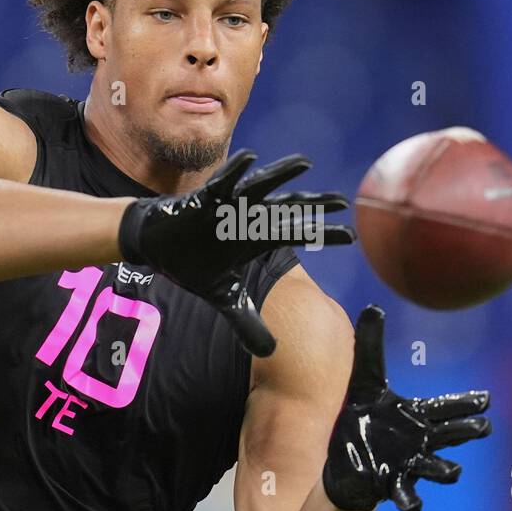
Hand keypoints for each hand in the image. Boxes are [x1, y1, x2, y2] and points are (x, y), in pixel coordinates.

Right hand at [117, 149, 354, 356]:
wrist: (160, 245)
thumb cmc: (195, 264)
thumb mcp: (224, 297)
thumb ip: (247, 320)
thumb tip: (270, 351)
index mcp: (256, 239)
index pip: (297, 234)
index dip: (322, 234)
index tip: (351, 238)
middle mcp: (249, 219)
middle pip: (287, 209)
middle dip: (313, 204)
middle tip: (343, 201)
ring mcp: (229, 206)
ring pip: (260, 188)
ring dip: (280, 174)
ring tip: (305, 163)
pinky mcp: (205, 199)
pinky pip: (222, 183)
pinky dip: (234, 171)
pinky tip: (250, 158)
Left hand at [322, 305, 491, 510]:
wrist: (344, 459)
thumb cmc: (360, 419)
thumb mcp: (364, 379)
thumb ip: (371, 346)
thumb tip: (373, 307)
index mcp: (416, 416)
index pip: (446, 407)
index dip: (466, 403)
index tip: (487, 399)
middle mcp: (420, 441)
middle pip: (450, 435)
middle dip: (466, 430)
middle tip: (484, 426)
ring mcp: (409, 464)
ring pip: (435, 467)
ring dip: (445, 470)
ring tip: (454, 473)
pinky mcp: (392, 483)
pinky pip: (407, 494)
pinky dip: (411, 500)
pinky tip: (415, 507)